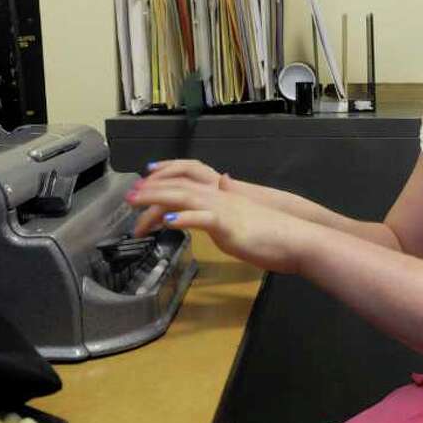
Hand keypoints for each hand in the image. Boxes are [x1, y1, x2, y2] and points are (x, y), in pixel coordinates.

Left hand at [126, 175, 309, 273]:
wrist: (295, 239)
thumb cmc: (271, 232)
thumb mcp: (243, 214)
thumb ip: (226, 205)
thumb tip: (222, 184)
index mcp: (220, 195)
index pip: (184, 183)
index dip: (161, 182)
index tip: (141, 189)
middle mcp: (218, 196)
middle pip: (177, 186)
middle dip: (149, 190)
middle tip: (128, 197)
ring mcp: (222, 208)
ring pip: (183, 196)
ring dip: (156, 199)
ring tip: (135, 203)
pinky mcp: (227, 224)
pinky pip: (202, 218)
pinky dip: (183, 218)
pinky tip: (168, 223)